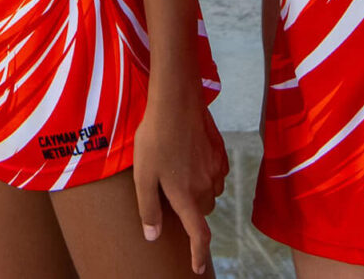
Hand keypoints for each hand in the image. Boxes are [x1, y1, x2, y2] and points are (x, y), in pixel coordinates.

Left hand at [132, 98, 228, 274]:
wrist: (176, 101)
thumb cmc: (155, 138)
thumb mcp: (143, 176)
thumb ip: (148, 208)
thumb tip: (153, 235)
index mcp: (186, 196)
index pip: (199, 235)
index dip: (199, 255)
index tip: (198, 268)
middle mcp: (206, 186)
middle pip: (203, 211)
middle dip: (190, 210)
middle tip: (170, 193)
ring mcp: (215, 167)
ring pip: (211, 192)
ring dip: (198, 190)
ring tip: (177, 171)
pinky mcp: (220, 151)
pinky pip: (217, 172)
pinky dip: (206, 173)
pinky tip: (190, 156)